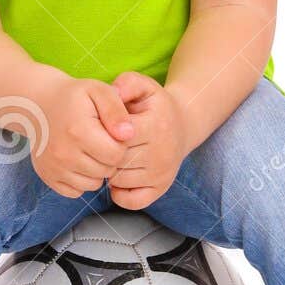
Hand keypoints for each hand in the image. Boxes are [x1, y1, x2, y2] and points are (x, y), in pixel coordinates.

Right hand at [30, 72, 134, 197]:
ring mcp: (54, 168)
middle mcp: (64, 153)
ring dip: (97, 170)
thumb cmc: (74, 97)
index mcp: (79, 131)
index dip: (120, 144)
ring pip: (93, 184)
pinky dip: (81, 180)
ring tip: (89, 149)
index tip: (111, 131)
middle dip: (109, 157)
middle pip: (106, 171)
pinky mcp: (47, 177)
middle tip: (100, 140)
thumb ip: (116, 111)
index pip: (117, 154)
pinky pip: (76, 191)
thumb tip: (128, 135)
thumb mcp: (98, 91)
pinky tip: (78, 161)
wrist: (39, 105)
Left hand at [105, 71, 189, 208]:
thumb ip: (126, 83)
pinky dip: (119, 192)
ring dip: (108, 171)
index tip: (103, 128)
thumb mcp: (144, 86)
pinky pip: (130, 200)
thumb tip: (113, 93)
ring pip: (119, 180)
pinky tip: (118, 177)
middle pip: (116, 160)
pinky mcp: (161, 189)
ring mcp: (162, 174)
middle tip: (102, 144)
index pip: (118, 137)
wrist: (182, 125)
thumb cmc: (154, 105)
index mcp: (156, 126)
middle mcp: (161, 153)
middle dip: (103, 152)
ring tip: (110, 157)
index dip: (104, 133)